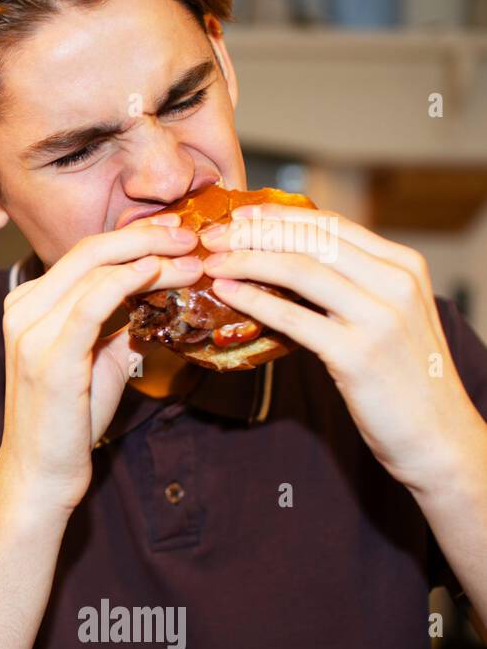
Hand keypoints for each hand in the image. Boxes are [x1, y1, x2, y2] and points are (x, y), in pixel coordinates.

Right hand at [0, 214, 203, 514]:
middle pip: (89, 251)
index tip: (177, 233)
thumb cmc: (69, 421)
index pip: (85, 253)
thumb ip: (118, 324)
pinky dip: (129, 280)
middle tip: (191, 234)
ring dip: (151, 258)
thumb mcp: (98, 359)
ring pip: (95, 271)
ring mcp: (31, 331)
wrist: (42, 472)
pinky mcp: (48, 356)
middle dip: (146, 236)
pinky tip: (160, 273)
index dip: (134, 237)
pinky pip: (92, 302)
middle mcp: (23, 310)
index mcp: (29, 305)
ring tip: (192, 259)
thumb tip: (159, 296)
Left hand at [200, 203, 483, 491]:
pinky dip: (254, 301)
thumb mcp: (387, 315)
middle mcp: (395, 284)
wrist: (436, 434)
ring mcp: (378, 318)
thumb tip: (288, 261)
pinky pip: (294, 318)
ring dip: (247, 261)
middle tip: (213, 234)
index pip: (332, 225)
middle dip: (254, 232)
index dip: (279, 215)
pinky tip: (228, 293)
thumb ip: (352, 284)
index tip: (239, 214)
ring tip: (213, 261)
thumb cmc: (402, 376)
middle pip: (311, 241)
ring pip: (299, 271)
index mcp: (403, 266)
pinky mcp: (357, 355)